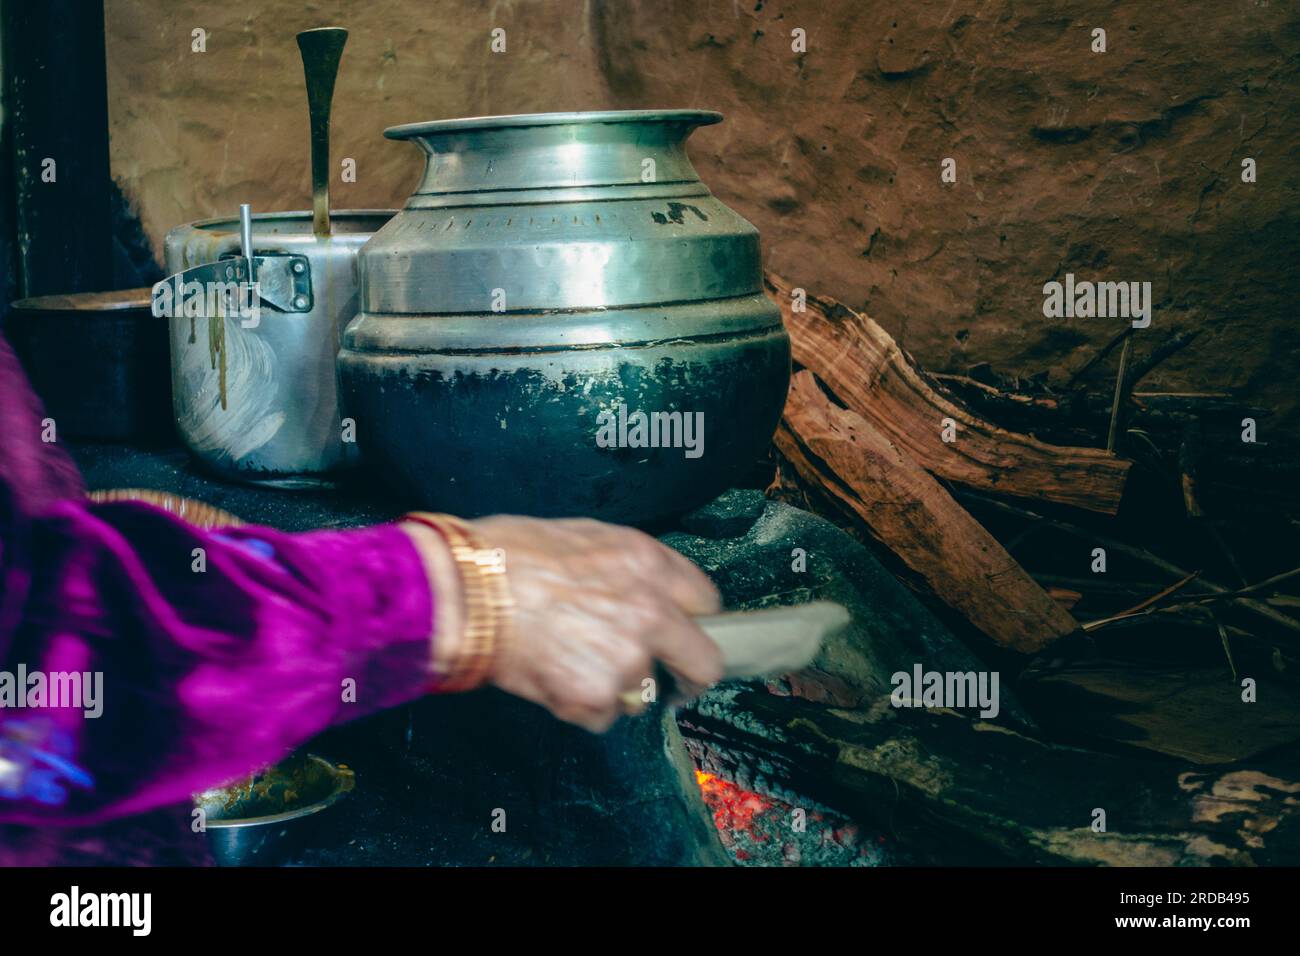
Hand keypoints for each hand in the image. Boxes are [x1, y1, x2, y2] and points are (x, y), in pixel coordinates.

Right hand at [465, 515, 723, 731]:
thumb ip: (627, 568)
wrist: (461, 590)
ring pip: (643, 694)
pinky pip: (602, 716)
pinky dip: (578, 706)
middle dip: (689, 677)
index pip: (706, 601)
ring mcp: (627, 659)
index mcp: (648, 564)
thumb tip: (645, 592)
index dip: (692, 620)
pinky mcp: (595, 696)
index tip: (681, 633)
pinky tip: (549, 677)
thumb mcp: (583, 537)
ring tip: (568, 664)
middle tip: (671, 683)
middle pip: (704, 662)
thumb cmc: (506, 556)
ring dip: (615, 689)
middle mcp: (651, 612)